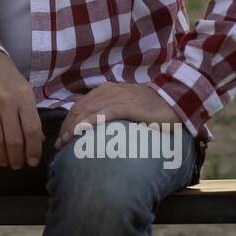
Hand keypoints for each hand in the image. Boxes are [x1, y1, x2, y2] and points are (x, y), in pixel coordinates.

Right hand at [0, 49, 42, 168]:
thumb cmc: (6, 77)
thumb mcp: (24, 90)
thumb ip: (31, 114)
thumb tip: (36, 141)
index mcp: (23, 97)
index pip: (31, 130)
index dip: (33, 150)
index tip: (33, 161)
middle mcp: (6, 103)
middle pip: (13, 139)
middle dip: (17, 158)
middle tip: (17, 165)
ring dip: (1, 157)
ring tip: (4, 162)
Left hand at [53, 83, 182, 149]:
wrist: (176, 99)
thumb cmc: (152, 106)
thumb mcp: (127, 104)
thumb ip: (111, 110)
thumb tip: (96, 126)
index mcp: (107, 90)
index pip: (80, 105)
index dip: (68, 121)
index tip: (62, 137)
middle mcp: (109, 91)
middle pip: (79, 109)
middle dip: (66, 127)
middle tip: (59, 145)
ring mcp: (118, 97)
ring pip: (88, 111)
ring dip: (73, 127)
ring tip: (65, 143)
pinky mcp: (128, 106)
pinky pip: (104, 114)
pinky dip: (89, 123)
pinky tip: (80, 133)